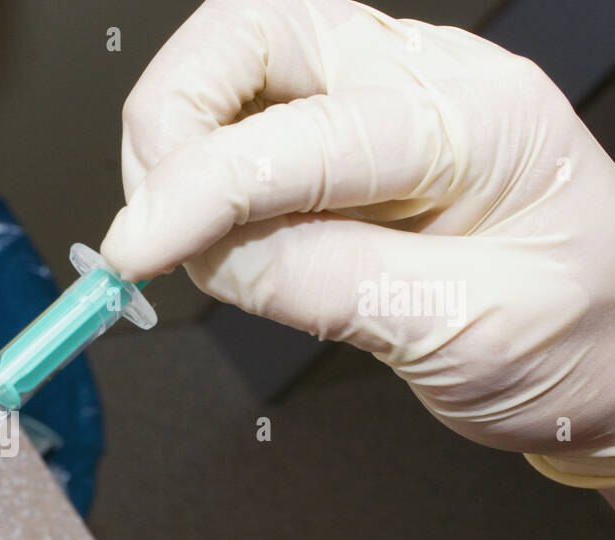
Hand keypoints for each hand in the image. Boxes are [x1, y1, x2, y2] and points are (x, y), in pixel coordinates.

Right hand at [102, 0, 614, 483]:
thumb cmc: (581, 339)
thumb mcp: (463, 332)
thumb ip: (331, 284)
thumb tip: (212, 256)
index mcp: (476, 124)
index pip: (304, 137)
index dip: (200, 190)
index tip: (137, 250)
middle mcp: (425, 85)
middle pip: (254, 31)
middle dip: (172, 114)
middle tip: (146, 214)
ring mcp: (384, 99)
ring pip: (236, 60)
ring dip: (175, 137)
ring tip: (175, 234)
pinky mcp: (350, 135)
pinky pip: (246, 117)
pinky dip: (197, 167)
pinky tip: (207, 230)